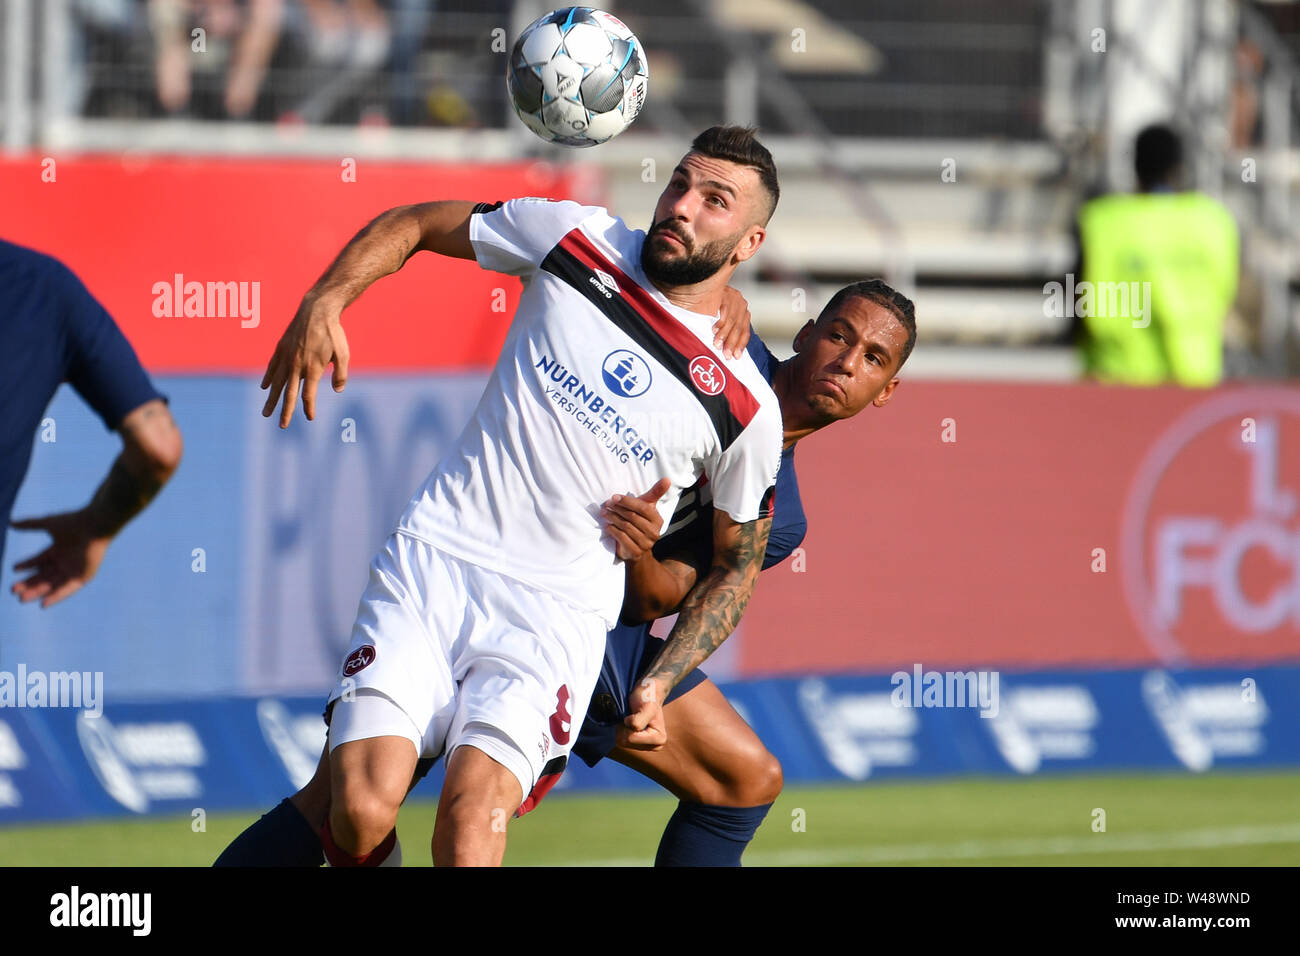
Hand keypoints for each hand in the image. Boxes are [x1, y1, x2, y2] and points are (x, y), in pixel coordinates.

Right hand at [10, 511, 110, 607]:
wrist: (95, 526)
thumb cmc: (74, 522)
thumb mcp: (48, 524)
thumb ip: (29, 524)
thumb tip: (10, 522)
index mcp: (58, 550)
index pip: (39, 560)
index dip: (27, 565)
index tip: (14, 569)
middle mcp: (65, 561)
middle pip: (44, 575)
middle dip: (28, 584)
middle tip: (13, 590)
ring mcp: (74, 570)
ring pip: (52, 584)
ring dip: (37, 592)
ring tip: (21, 598)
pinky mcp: (83, 577)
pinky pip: (67, 590)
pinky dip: (56, 596)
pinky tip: (43, 604)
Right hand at [260, 291, 350, 427]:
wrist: (317, 310)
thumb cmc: (334, 333)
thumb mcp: (344, 354)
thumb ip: (341, 375)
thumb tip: (337, 391)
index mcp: (313, 368)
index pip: (308, 395)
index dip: (308, 408)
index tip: (310, 417)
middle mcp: (296, 365)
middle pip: (288, 393)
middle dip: (285, 411)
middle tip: (281, 426)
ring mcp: (286, 356)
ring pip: (276, 382)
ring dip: (271, 399)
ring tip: (266, 412)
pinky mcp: (281, 348)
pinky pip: (272, 367)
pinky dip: (268, 378)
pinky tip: (265, 387)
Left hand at [600, 477, 670, 560]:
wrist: (637, 550)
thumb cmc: (640, 523)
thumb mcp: (647, 507)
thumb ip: (655, 493)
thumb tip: (667, 479)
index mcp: (657, 520)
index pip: (643, 508)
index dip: (628, 501)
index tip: (614, 497)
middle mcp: (654, 532)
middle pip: (633, 517)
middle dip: (618, 509)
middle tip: (607, 504)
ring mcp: (646, 543)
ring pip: (626, 527)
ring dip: (613, 518)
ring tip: (604, 513)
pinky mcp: (636, 552)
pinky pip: (622, 538)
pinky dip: (613, 530)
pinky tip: (607, 525)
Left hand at [617, 676, 668, 750]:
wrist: (648, 691)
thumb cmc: (648, 697)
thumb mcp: (646, 707)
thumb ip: (639, 721)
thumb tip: (628, 727)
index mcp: (659, 739)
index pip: (631, 738)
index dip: (629, 723)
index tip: (637, 712)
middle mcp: (653, 746)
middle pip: (625, 742)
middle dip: (624, 726)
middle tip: (632, 714)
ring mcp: (644, 746)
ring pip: (621, 742)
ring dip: (622, 727)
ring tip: (631, 716)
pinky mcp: (636, 744)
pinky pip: (620, 740)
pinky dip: (621, 729)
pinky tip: (629, 722)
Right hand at [712, 286, 752, 359]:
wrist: (705, 281)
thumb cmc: (711, 303)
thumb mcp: (723, 316)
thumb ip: (728, 329)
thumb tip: (729, 350)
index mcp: (743, 312)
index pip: (745, 331)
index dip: (740, 345)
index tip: (736, 357)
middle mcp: (742, 304)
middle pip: (739, 328)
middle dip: (732, 343)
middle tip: (726, 355)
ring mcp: (734, 298)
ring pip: (732, 321)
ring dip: (724, 335)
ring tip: (717, 344)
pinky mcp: (725, 293)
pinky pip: (724, 311)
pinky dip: (719, 322)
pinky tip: (714, 330)